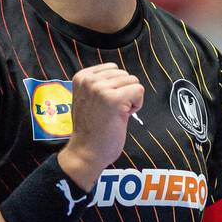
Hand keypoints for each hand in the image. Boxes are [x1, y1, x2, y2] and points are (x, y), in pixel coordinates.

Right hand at [58, 63, 142, 189]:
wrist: (86, 152)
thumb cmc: (91, 128)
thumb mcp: (88, 98)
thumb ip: (99, 84)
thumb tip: (119, 73)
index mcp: (82, 77)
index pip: (114, 69)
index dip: (116, 87)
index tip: (104, 104)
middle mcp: (89, 80)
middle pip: (125, 75)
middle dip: (124, 93)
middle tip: (110, 112)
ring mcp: (100, 89)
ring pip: (133, 82)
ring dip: (130, 99)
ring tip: (115, 114)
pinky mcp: (114, 99)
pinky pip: (139, 91)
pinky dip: (136, 105)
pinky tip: (122, 116)